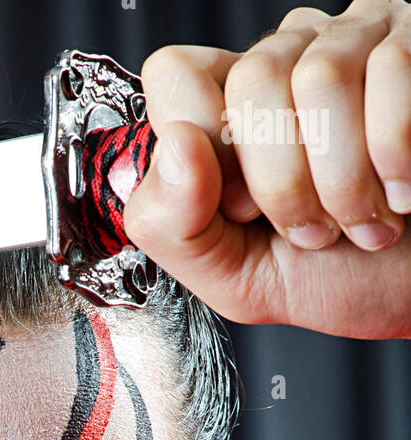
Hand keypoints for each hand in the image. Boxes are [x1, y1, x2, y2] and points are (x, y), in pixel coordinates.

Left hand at [120, 0, 410, 337]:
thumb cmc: (336, 278)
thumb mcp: (233, 277)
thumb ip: (172, 225)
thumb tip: (175, 148)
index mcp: (227, 111)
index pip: (176, 73)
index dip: (203, 146)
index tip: (241, 209)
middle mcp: (286, 61)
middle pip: (253, 79)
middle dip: (284, 184)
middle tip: (313, 231)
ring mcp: (353, 40)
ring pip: (320, 77)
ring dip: (345, 180)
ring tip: (362, 220)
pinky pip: (392, 72)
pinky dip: (394, 154)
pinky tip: (402, 190)